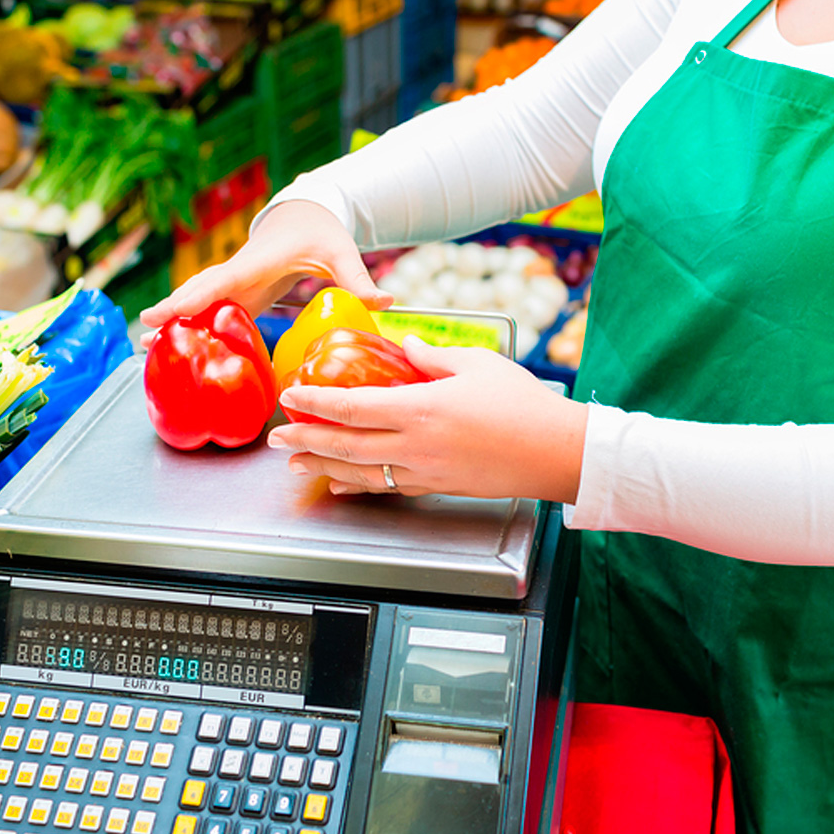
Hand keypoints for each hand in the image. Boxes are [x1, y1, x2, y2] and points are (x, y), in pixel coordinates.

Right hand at [138, 200, 392, 342]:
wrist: (306, 212)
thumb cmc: (322, 230)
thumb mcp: (342, 251)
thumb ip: (359, 279)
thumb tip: (387, 302)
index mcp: (260, 261)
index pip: (225, 279)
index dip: (198, 296)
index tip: (172, 310)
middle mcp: (242, 271)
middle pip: (202, 291)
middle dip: (174, 310)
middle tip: (145, 331)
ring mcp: (238, 281)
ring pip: (201, 300)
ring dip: (176, 320)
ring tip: (146, 344)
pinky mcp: (241, 292)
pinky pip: (212, 309)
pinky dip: (193, 324)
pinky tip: (176, 345)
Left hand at [266, 336, 587, 503]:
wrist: (556, 452)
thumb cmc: (523, 404)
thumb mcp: (477, 363)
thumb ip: (432, 355)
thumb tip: (403, 345)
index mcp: (421, 409)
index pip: (352, 407)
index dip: (315, 403)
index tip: (290, 397)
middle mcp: (415, 446)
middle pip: (345, 445)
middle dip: (304, 440)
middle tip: (276, 438)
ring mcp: (425, 471)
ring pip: (360, 473)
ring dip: (323, 467)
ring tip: (296, 462)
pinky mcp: (437, 487)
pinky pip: (387, 488)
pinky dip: (359, 486)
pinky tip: (342, 483)